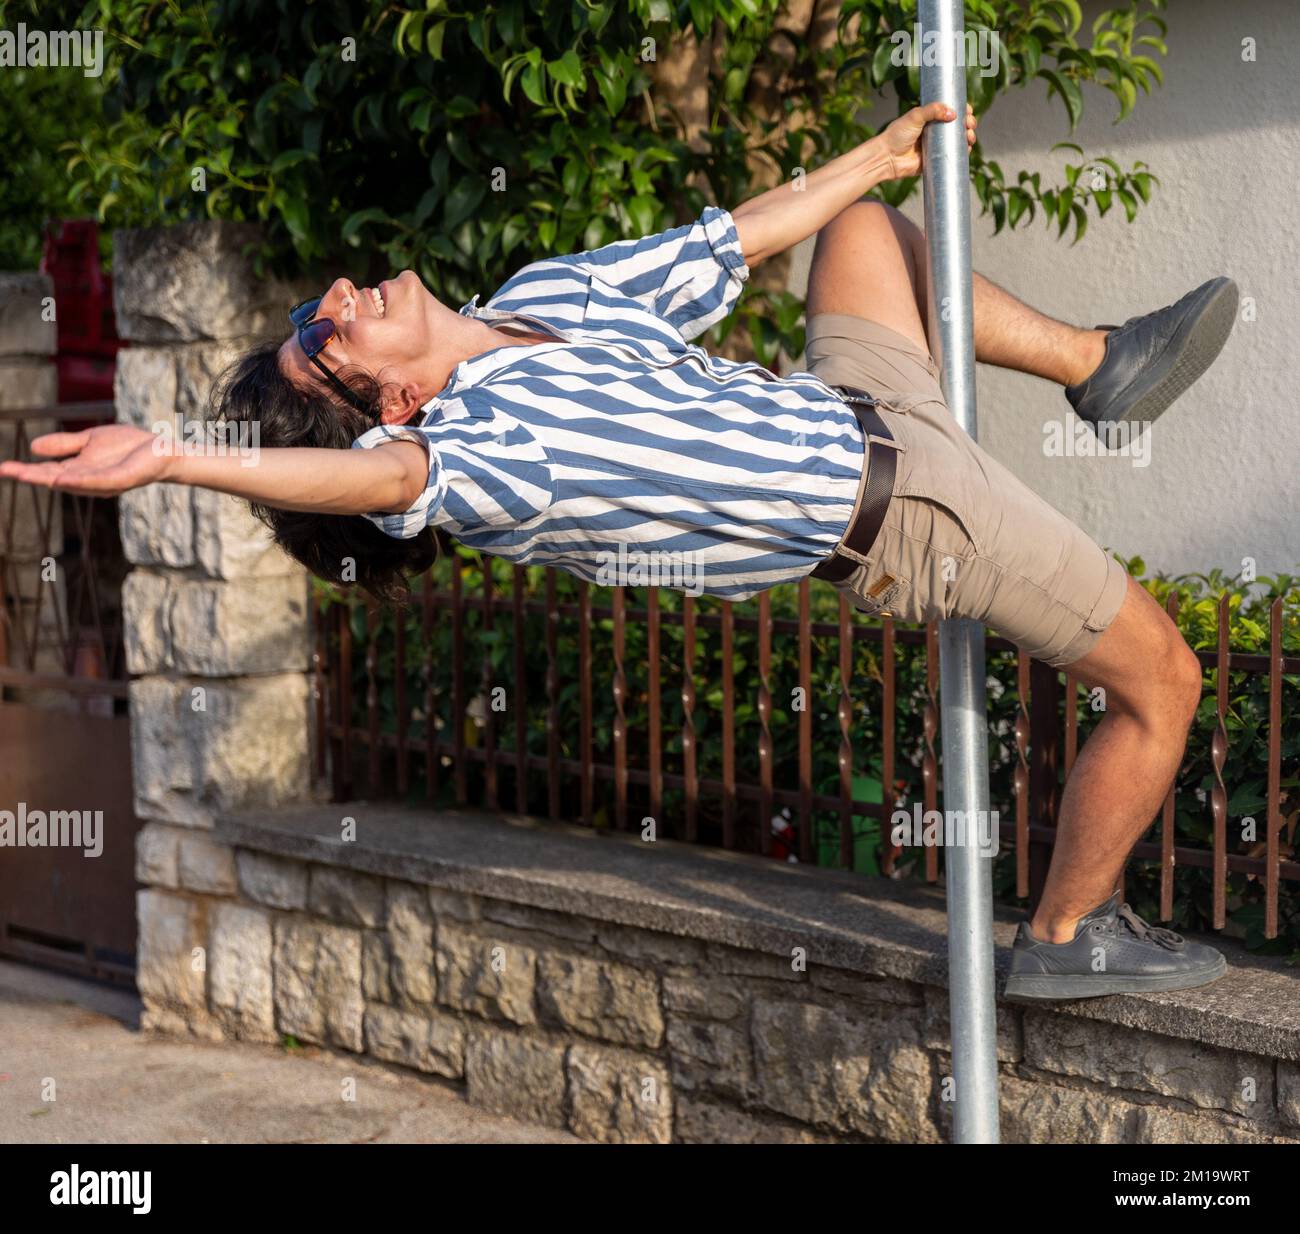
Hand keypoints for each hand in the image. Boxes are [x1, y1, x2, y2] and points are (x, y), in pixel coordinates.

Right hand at [0, 424, 170, 495]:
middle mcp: (88, 480)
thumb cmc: (127, 447)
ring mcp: (104, 482)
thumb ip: (64, 444)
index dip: (25, 470)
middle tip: (4, 470)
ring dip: (49, 479)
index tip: (3, 468)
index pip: (47, 471)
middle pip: (54, 479)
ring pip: (72, 483)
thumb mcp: (89, 441)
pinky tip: (62, 478)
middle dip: (30, 476)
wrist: (161, 450)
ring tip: (26, 475)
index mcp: (78, 470)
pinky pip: (98, 482)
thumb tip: (33, 447)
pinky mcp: (121, 479)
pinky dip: (80, 481)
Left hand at [879, 101, 977, 179]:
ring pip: (957, 140)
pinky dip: (962, 153)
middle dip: (968, 124)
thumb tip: (953, 113)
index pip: (951, 111)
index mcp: (930, 117)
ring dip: (968, 137)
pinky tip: (967, 149)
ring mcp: (935, 146)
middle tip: (969, 124)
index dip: (962, 110)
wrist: (887, 158)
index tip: (968, 110)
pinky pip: (952, 156)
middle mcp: (935, 131)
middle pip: (958, 125)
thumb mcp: (914, 116)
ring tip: (969, 137)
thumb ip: (933, 110)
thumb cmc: (897, 135)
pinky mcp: (935, 160)